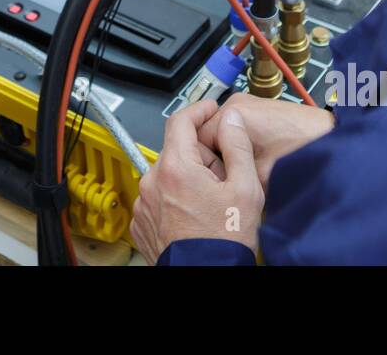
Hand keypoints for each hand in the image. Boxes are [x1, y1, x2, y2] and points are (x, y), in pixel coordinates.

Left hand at [129, 100, 263, 263]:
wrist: (205, 275)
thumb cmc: (223, 241)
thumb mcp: (245, 189)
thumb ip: (237, 146)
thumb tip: (230, 120)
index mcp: (176, 168)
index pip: (181, 120)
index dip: (199, 110)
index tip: (210, 110)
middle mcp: (152, 182)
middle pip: (177, 150)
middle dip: (200, 157)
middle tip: (222, 178)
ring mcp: (144, 203)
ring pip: (167, 175)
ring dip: (186, 179)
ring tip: (208, 203)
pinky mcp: (141, 222)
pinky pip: (158, 197)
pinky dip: (174, 199)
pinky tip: (193, 215)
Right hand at [198, 94, 334, 188]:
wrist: (332, 143)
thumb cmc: (301, 156)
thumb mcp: (255, 174)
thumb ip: (227, 173)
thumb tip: (211, 182)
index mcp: (233, 112)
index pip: (197, 140)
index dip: (205, 165)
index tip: (214, 180)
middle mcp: (238, 102)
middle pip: (209, 135)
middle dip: (217, 157)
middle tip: (230, 178)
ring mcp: (249, 103)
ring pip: (223, 133)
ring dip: (230, 152)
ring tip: (246, 170)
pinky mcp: (260, 109)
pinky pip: (238, 129)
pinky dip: (242, 145)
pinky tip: (256, 160)